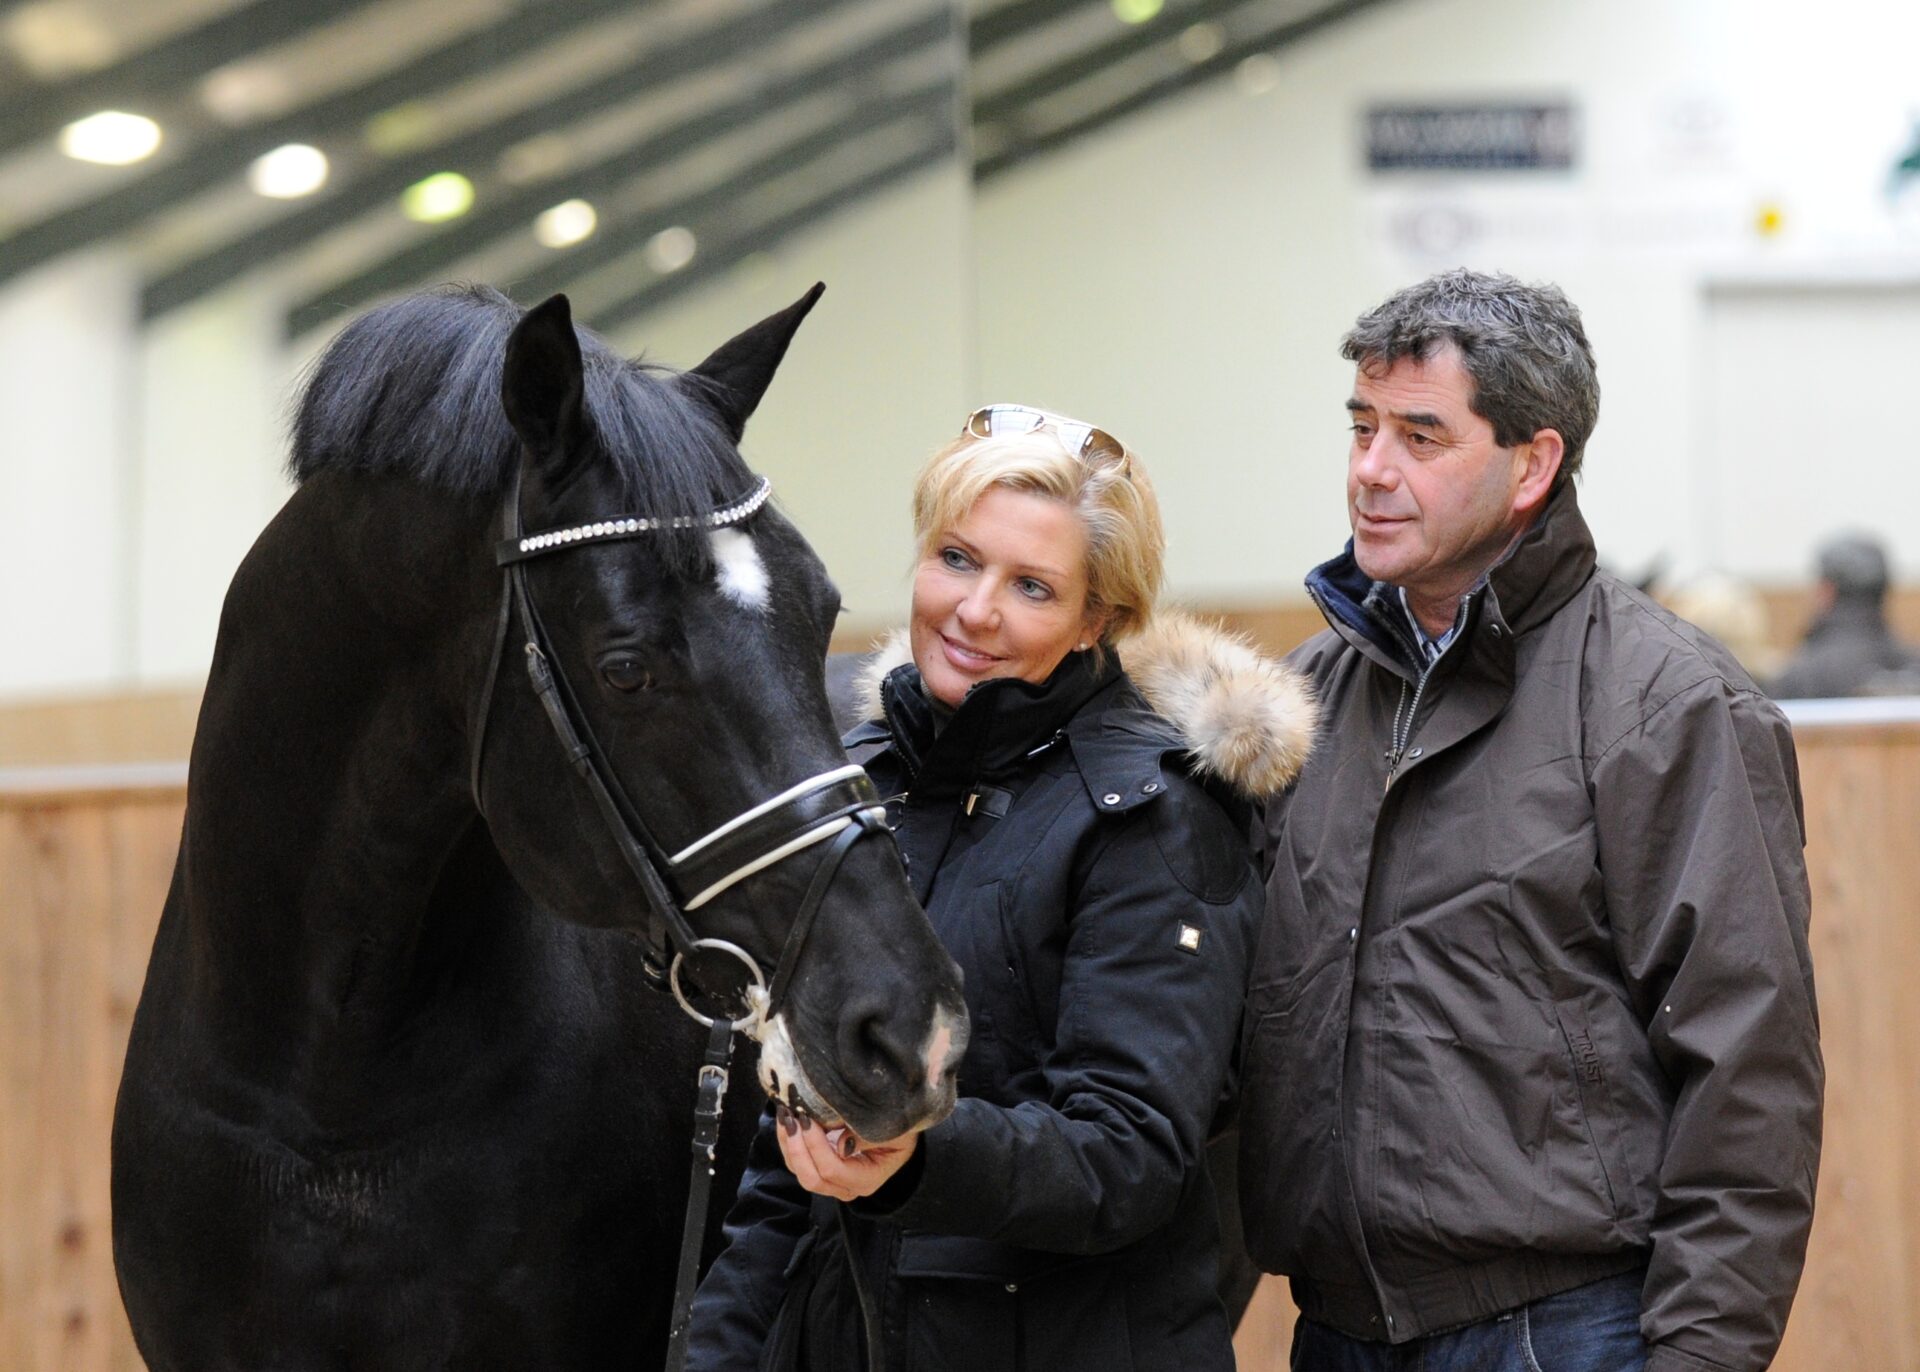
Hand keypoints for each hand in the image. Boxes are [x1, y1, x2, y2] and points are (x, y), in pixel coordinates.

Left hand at [774, 1103, 917, 1201]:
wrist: (900, 1132)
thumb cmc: (900, 1129)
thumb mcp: (894, 1128)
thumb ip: (870, 1137)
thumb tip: (842, 1144)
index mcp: (867, 1179)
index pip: (832, 1170)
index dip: (816, 1146)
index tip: (809, 1118)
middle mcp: (846, 1187)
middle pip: (811, 1178)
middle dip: (797, 1147)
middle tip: (792, 1116)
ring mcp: (831, 1180)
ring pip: (799, 1171)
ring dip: (788, 1142)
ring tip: (785, 1113)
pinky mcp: (820, 1168)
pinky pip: (797, 1161)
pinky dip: (788, 1140)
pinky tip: (787, 1118)